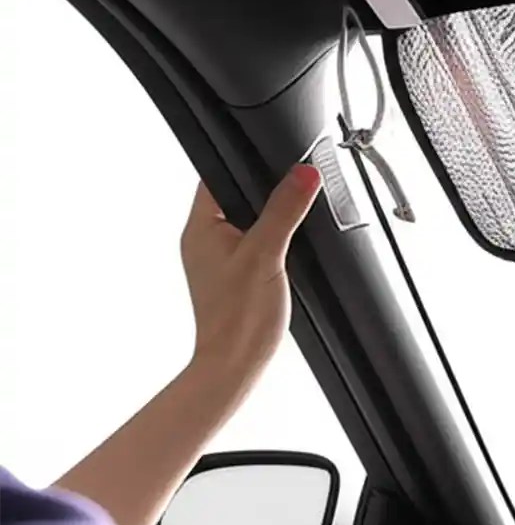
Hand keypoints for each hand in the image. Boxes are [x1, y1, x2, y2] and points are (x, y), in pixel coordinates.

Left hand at [180, 165, 321, 372]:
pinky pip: (254, 243)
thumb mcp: (267, 254)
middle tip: (292, 189)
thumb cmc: (238, 318)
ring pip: (247, 221)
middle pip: (236, 196)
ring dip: (269, 218)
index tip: (275, 159)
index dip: (244, 163)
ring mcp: (219, 259)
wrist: (236, 364)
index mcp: (200, 228)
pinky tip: (286, 252)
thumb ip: (284, 210)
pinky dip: (272, 241)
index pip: (217, 176)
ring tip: (289, 222)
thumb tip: (303, 174)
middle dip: (264, 190)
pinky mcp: (236, 276)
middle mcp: (205, 241)